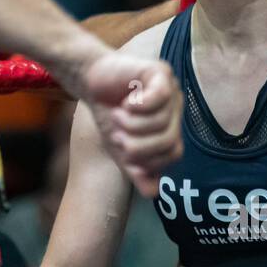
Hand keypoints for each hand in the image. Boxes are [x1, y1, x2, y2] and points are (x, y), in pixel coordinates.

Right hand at [81, 52, 182, 197]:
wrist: (90, 80)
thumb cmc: (107, 112)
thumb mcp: (120, 148)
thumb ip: (136, 170)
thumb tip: (152, 193)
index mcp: (170, 128)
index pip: (173, 154)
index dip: (148, 159)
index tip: (123, 150)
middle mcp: (175, 110)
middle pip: (169, 140)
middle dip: (138, 144)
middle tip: (118, 134)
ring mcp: (171, 90)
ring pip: (162, 120)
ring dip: (132, 123)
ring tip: (118, 115)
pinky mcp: (161, 73)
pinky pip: (159, 97)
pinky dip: (138, 105)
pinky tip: (126, 102)